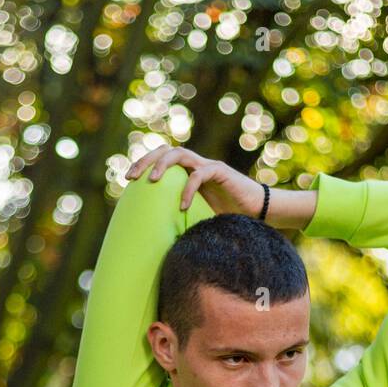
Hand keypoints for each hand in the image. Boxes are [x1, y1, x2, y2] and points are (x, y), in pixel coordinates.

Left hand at [127, 145, 264, 216]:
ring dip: (163, 165)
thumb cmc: (229, 217)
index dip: (143, 163)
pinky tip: (182, 206)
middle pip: (166, 151)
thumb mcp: (198, 216)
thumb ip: (180, 216)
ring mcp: (209, 167)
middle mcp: (197, 165)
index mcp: (188, 173)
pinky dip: (189, 188)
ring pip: (181, 154)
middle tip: (131, 177)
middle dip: (146, 160)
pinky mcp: (222, 173)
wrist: (259, 212)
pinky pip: (201, 174)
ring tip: (152, 181)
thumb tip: (154, 236)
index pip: (162, 158)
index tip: (128, 179)